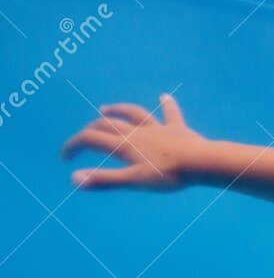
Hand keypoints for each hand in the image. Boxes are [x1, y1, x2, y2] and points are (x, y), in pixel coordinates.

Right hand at [61, 94, 206, 191]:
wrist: (202, 162)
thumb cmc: (168, 174)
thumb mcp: (133, 181)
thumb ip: (103, 180)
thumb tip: (73, 178)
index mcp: (124, 144)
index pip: (91, 139)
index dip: (74, 146)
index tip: (66, 157)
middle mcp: (138, 132)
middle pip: (108, 125)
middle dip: (91, 130)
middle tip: (83, 139)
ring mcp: (158, 128)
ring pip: (133, 113)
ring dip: (118, 110)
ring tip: (106, 108)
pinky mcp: (178, 129)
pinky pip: (170, 114)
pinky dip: (166, 105)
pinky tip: (164, 97)